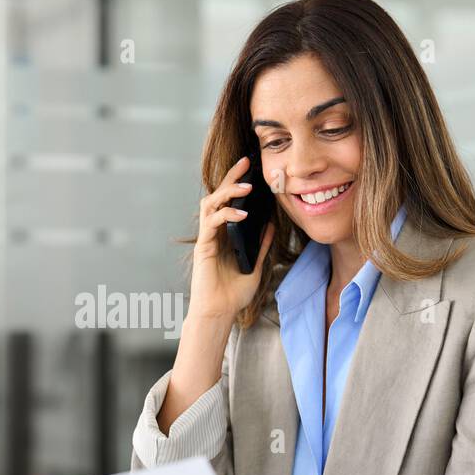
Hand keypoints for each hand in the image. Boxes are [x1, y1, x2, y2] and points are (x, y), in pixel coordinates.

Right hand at [189, 155, 274, 322]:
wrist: (219, 312)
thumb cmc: (233, 294)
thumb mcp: (256, 266)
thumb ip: (262, 245)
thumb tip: (271, 224)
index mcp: (226, 234)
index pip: (230, 202)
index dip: (238, 183)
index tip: (251, 168)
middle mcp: (215, 232)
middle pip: (218, 195)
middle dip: (231, 177)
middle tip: (245, 163)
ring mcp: (208, 237)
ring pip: (211, 203)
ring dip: (228, 192)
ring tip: (246, 187)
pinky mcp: (204, 246)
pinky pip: (212, 222)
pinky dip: (226, 214)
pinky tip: (241, 214)